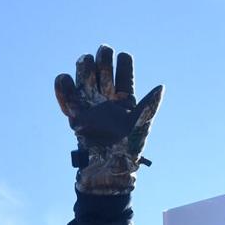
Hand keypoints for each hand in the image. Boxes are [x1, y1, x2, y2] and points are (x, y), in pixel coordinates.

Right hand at [54, 45, 163, 194]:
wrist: (107, 172)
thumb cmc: (128, 152)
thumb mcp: (141, 127)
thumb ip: (149, 106)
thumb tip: (161, 87)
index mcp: (126, 99)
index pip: (125, 72)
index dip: (124, 63)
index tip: (123, 59)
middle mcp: (107, 99)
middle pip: (103, 69)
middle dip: (103, 58)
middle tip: (104, 52)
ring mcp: (90, 106)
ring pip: (85, 78)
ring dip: (84, 66)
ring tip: (85, 61)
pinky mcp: (76, 117)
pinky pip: (66, 97)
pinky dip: (63, 87)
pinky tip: (64, 79)